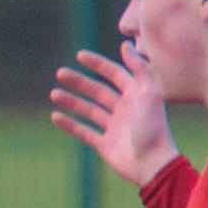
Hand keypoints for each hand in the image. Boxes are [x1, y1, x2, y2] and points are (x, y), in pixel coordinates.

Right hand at [47, 50, 180, 192]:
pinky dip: (69, 124)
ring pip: (88, 110)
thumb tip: (125, 44)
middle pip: (98, 91)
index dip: (98, 64)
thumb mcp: (150, 93)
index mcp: (136, 95)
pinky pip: (83, 131)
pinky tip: (55, 116)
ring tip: (54, 94)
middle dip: (79, 82)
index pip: (114, 74)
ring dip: (71, 101)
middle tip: (60, 73)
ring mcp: (113, 127)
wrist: (152, 163)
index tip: (80, 56)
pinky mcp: (105, 144)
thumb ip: (140, 68)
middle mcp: (124, 109)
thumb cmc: (153, 127)